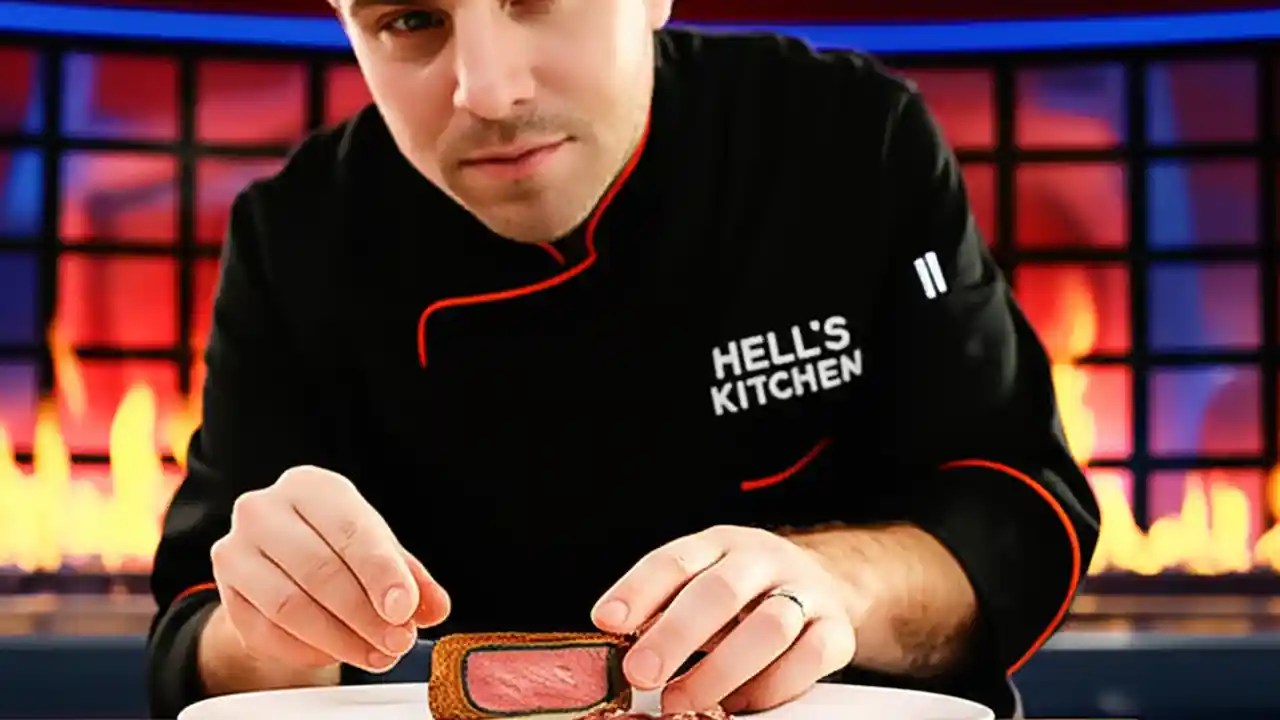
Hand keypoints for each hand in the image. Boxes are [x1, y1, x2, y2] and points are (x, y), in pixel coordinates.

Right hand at [209, 465, 450, 672]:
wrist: (276, 560)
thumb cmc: (335, 546)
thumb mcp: (378, 549)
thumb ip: (410, 577)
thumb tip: (434, 607)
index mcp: (310, 486)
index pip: (349, 530)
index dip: (381, 573)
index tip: (404, 609)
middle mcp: (264, 510)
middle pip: (319, 570)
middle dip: (365, 615)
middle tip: (396, 642)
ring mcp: (235, 550)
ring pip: (289, 606)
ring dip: (339, 639)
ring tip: (374, 654)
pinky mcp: (224, 592)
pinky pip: (265, 632)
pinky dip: (306, 650)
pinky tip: (336, 653)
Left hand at [591, 525, 854, 713]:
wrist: (823, 585)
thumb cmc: (743, 596)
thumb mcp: (701, 585)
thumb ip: (663, 609)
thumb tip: (619, 643)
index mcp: (720, 544)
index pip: (675, 559)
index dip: (638, 589)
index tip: (606, 620)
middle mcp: (763, 560)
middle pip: (720, 591)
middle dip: (675, 635)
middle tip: (641, 672)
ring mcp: (804, 592)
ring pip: (768, 628)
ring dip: (719, 671)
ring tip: (679, 700)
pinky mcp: (836, 630)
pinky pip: (807, 659)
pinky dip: (768, 687)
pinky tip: (736, 704)